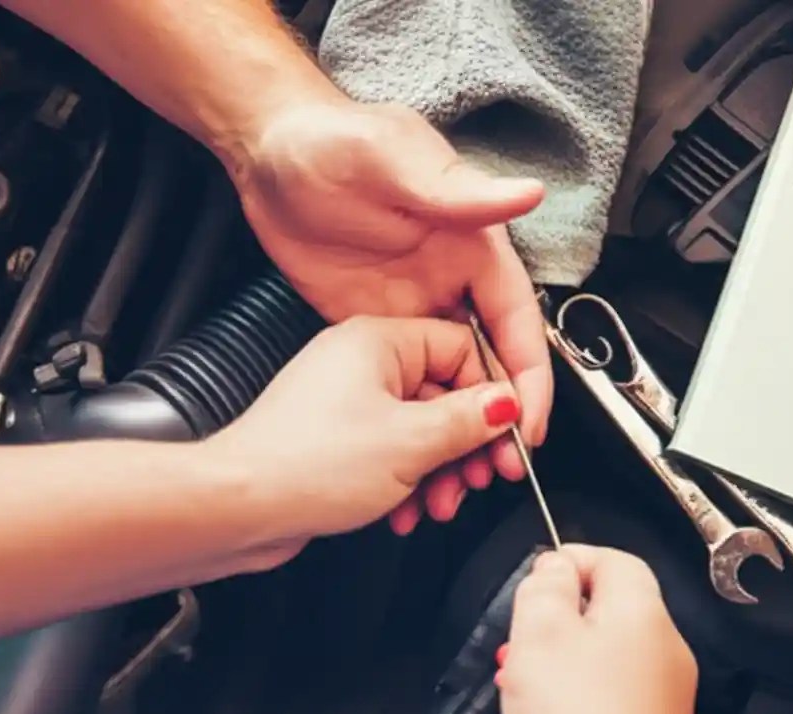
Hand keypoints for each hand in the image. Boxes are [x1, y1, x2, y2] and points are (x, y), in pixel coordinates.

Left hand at [202, 316, 522, 561]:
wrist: (237, 507)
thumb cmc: (304, 465)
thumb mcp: (411, 441)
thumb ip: (470, 419)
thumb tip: (505, 405)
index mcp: (379, 339)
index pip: (465, 348)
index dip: (496, 394)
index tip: (512, 433)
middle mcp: (362, 361)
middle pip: (447, 391)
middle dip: (471, 442)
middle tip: (488, 474)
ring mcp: (348, 399)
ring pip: (423, 427)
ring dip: (442, 470)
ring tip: (442, 502)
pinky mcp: (338, 436)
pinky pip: (394, 449)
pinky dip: (409, 480)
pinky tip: (409, 509)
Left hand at [233, 99, 552, 461]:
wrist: (262, 155)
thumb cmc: (329, 146)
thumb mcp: (394, 166)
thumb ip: (459, 192)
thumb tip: (526, 193)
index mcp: (468, 249)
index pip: (514, 322)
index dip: (529, 377)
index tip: (531, 426)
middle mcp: (446, 284)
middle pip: (486, 367)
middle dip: (495, 424)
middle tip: (495, 473)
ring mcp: (408, 311)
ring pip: (445, 389)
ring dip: (452, 438)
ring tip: (448, 488)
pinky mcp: (369, 331)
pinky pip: (400, 392)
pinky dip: (408, 431)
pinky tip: (403, 467)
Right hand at [498, 546, 697, 713]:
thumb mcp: (541, 633)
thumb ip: (546, 586)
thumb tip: (555, 565)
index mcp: (644, 612)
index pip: (614, 558)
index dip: (569, 561)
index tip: (535, 582)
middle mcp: (664, 650)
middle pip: (608, 610)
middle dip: (558, 622)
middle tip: (523, 643)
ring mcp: (663, 693)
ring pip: (606, 655)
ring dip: (562, 661)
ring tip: (526, 685)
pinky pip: (611, 693)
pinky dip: (578, 695)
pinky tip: (548, 713)